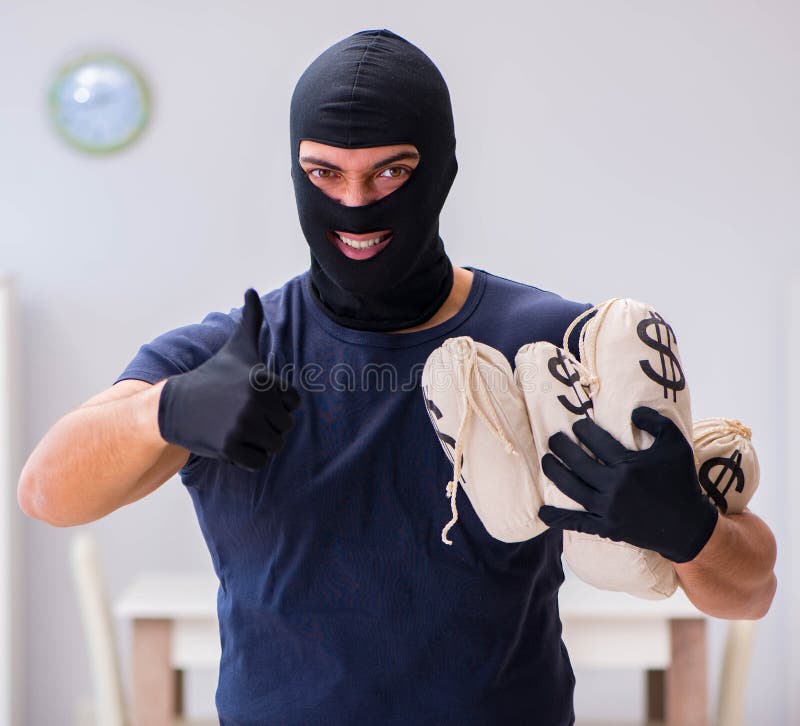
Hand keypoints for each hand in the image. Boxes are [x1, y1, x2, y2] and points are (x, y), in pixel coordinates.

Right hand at [157, 289, 299, 470]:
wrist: (175, 405)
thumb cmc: (213, 375)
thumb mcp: (237, 346)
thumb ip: (252, 319)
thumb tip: (251, 289)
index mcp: (263, 379)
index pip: (293, 403)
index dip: (276, 403)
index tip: (253, 397)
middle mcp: (255, 402)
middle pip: (285, 426)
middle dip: (268, 424)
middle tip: (242, 414)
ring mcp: (242, 426)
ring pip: (274, 446)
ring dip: (259, 442)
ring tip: (238, 427)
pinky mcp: (230, 448)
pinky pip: (258, 462)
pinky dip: (247, 457)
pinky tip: (231, 442)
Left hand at [538, 406, 718, 562]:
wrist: (688, 525)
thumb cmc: (681, 480)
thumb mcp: (676, 444)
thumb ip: (656, 421)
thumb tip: (632, 411)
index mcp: (629, 464)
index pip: (596, 442)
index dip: (583, 431)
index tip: (577, 425)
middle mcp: (615, 486)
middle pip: (578, 463)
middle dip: (561, 448)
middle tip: (553, 439)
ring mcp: (609, 509)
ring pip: (572, 488)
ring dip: (555, 473)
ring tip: (546, 461)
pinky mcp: (607, 527)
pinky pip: (577, 522)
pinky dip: (558, 518)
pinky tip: (542, 511)